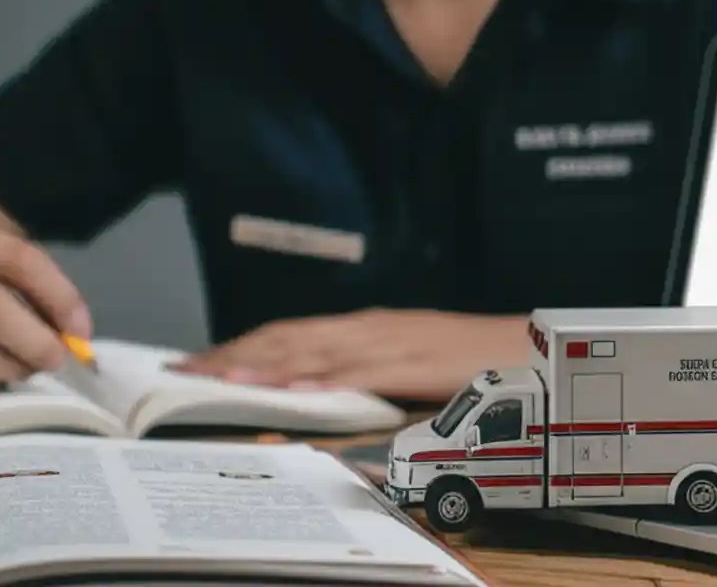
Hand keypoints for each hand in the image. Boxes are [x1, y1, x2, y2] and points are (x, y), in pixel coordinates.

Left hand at [172, 308, 529, 400]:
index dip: (241, 346)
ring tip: (220, 379)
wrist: (530, 344)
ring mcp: (390, 342)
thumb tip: (320, 388)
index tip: (199, 361)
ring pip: (313, 351)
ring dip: (263, 365)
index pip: (289, 333)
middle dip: (235, 355)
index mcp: (366, 326)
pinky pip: (359, 373)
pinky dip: (322, 380)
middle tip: (186, 372)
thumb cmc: (471, 356)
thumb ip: (367, 369)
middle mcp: (369, 327)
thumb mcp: (410, 360)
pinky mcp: (414, 363)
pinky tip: (293, 388)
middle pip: (288, 339)